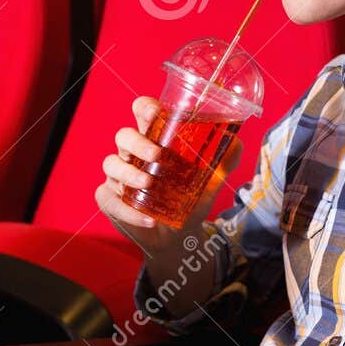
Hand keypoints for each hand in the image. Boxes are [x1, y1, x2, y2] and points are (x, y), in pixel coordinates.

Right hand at [94, 96, 241, 255]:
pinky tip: (148, 219)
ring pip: (111, 164)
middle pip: (123, 136)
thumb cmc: (189, 200)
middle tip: (157, 155)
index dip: (144, 107)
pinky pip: (108, 199)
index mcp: (153, 139)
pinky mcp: (110, 200)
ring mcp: (118, 177)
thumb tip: (236, 141)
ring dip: (128, 173)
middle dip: (137, 142)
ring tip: (148, 183)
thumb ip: (224, 160)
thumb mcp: (210, 180)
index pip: (142, 113)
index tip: (155, 111)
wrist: (179, 238)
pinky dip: (127, 210)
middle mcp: (132, 154)